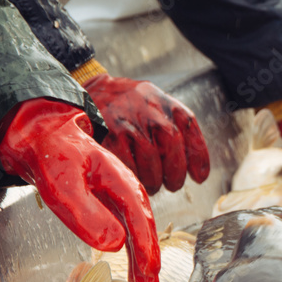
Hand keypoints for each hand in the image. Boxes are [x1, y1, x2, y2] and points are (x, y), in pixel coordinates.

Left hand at [0, 98, 159, 281]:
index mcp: (121, 182)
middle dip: (148, 263)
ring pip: (136, 232)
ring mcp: (116, 196)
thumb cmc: (48, 154)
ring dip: (141, 261)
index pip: (140, 221)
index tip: (148, 276)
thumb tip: (116, 245)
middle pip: (144, 230)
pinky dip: (130, 251)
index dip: (146, 251)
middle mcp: (124, 189)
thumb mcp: (63, 185)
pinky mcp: (105, 203)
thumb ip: (88, 214)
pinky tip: (128, 267)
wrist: (35, 135)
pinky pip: (125, 229)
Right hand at [83, 74, 210, 193]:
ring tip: (152, 185)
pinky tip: (133, 180)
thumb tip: (197, 172)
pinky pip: (129, 166)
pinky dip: (134, 178)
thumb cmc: (121, 109)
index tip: (200, 176)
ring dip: (154, 180)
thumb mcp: (149, 106)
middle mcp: (148, 107)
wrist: (81, 95)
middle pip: (173, 144)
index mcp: (161, 100)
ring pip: (151, 160)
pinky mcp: (110, 136)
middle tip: (173, 185)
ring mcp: (128, 121)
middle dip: (176, 172)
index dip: (198, 154)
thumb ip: (171, 127)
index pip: (189, 125)